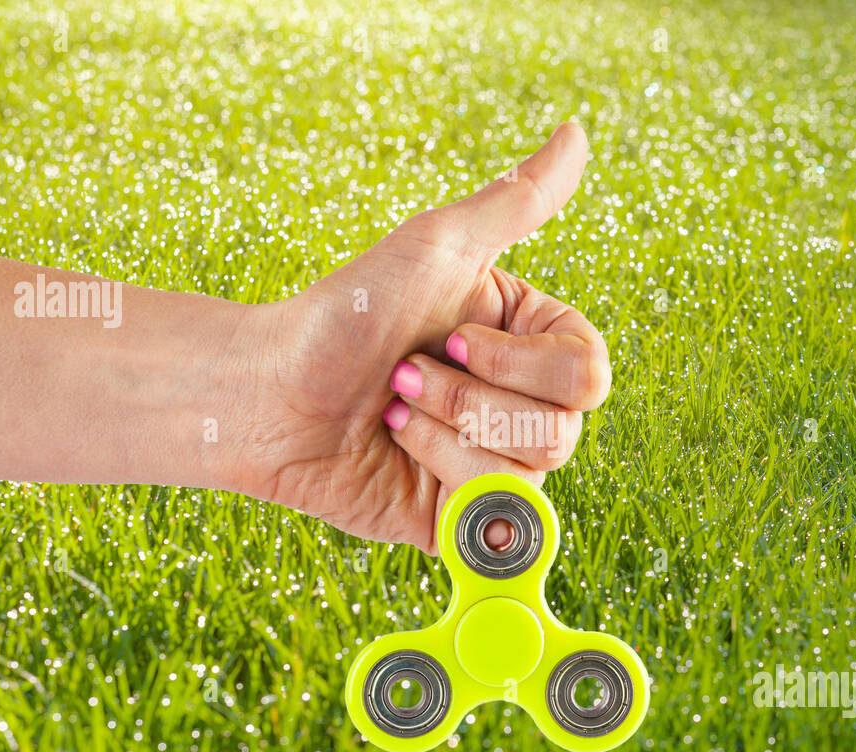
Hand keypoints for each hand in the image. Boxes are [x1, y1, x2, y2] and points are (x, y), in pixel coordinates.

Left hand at [224, 122, 610, 551]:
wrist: (267, 390)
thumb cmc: (346, 311)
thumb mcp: (439, 245)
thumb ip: (520, 200)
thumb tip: (578, 132)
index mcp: (528, 345)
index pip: (589, 373)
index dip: (522, 362)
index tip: (452, 334)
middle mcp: (520, 406)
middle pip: (563, 428)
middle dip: (469, 397)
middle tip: (404, 375)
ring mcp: (492, 464)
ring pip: (527, 469)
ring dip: (445, 430)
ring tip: (392, 410)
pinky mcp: (459, 515)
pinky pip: (489, 509)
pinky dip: (438, 472)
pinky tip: (395, 450)